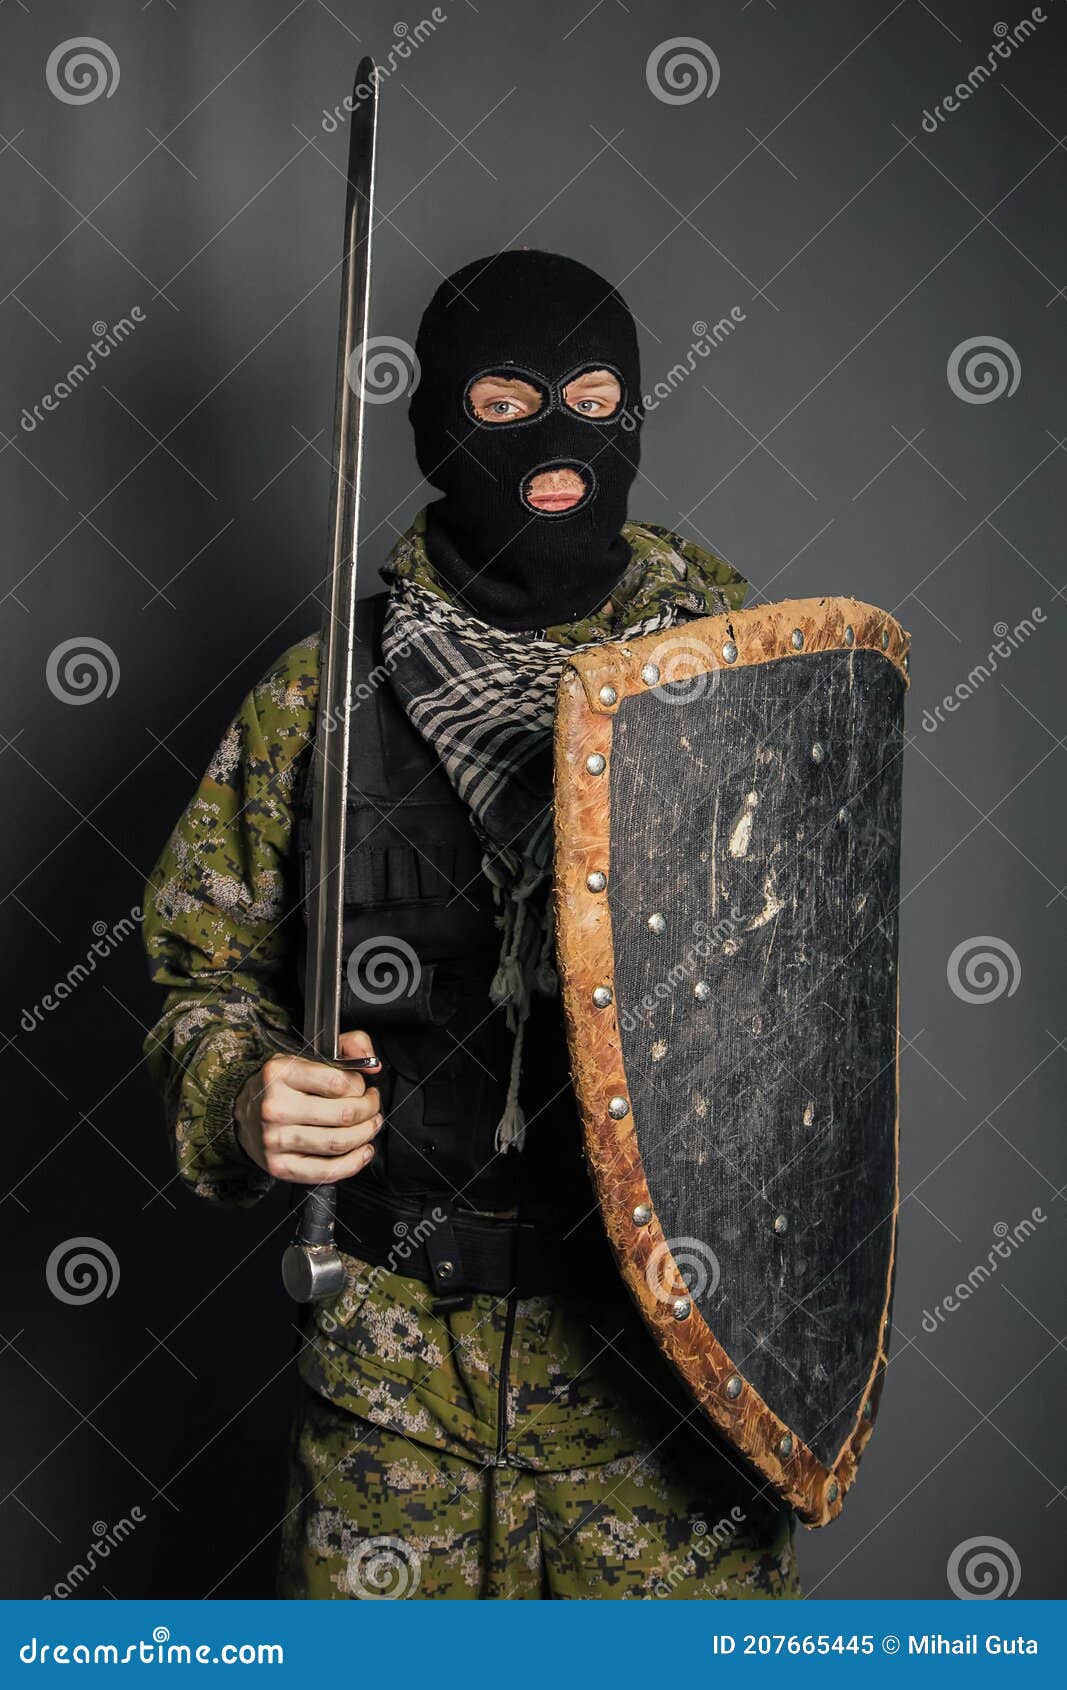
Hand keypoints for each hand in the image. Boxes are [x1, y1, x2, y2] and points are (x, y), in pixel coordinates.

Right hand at [234, 1030, 382, 1183]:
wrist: (242, 1113)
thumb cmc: (281, 1085)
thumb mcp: (307, 1054)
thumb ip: (347, 1046)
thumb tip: (372, 1064)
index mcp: (281, 1073)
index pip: (338, 1082)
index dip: (360, 1086)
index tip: (361, 1087)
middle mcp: (275, 1107)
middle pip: (344, 1114)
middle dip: (369, 1110)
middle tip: (372, 1106)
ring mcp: (275, 1140)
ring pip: (339, 1142)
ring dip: (366, 1134)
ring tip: (370, 1125)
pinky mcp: (280, 1166)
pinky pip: (327, 1171)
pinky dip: (354, 1163)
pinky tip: (362, 1151)